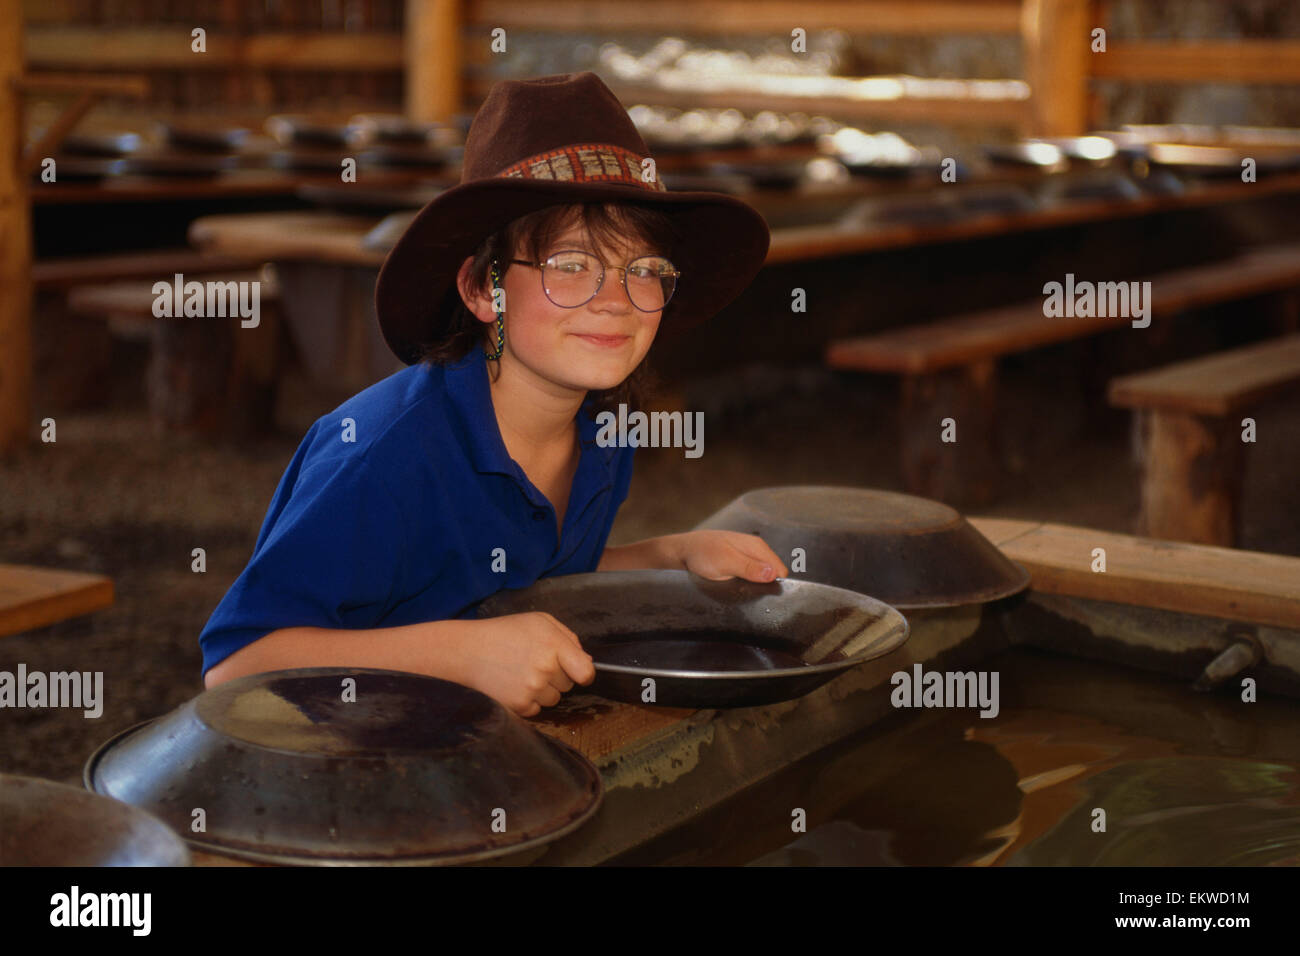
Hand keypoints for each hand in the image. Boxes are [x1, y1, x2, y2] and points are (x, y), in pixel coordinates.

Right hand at [450, 612, 594, 716]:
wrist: (467, 651)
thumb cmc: (504, 632)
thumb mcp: (539, 621)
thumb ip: (568, 638)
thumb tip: (586, 662)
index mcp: (554, 645)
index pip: (586, 672)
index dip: (583, 673)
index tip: (576, 672)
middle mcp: (546, 669)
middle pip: (568, 685)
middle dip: (556, 676)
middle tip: (533, 663)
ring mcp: (532, 690)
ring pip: (554, 699)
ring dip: (543, 690)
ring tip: (521, 673)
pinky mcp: (520, 706)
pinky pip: (537, 710)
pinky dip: (528, 701)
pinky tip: (513, 684)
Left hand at [670, 530, 787, 582]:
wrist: (682, 552)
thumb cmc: (702, 553)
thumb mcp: (725, 562)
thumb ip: (749, 568)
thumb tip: (772, 574)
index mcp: (757, 547)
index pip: (779, 570)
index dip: (774, 584)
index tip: (762, 594)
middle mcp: (755, 551)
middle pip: (772, 575)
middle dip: (764, 586)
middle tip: (747, 593)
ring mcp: (747, 558)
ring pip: (761, 578)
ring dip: (753, 587)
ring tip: (739, 591)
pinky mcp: (739, 565)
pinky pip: (750, 578)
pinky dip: (745, 585)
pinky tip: (735, 587)